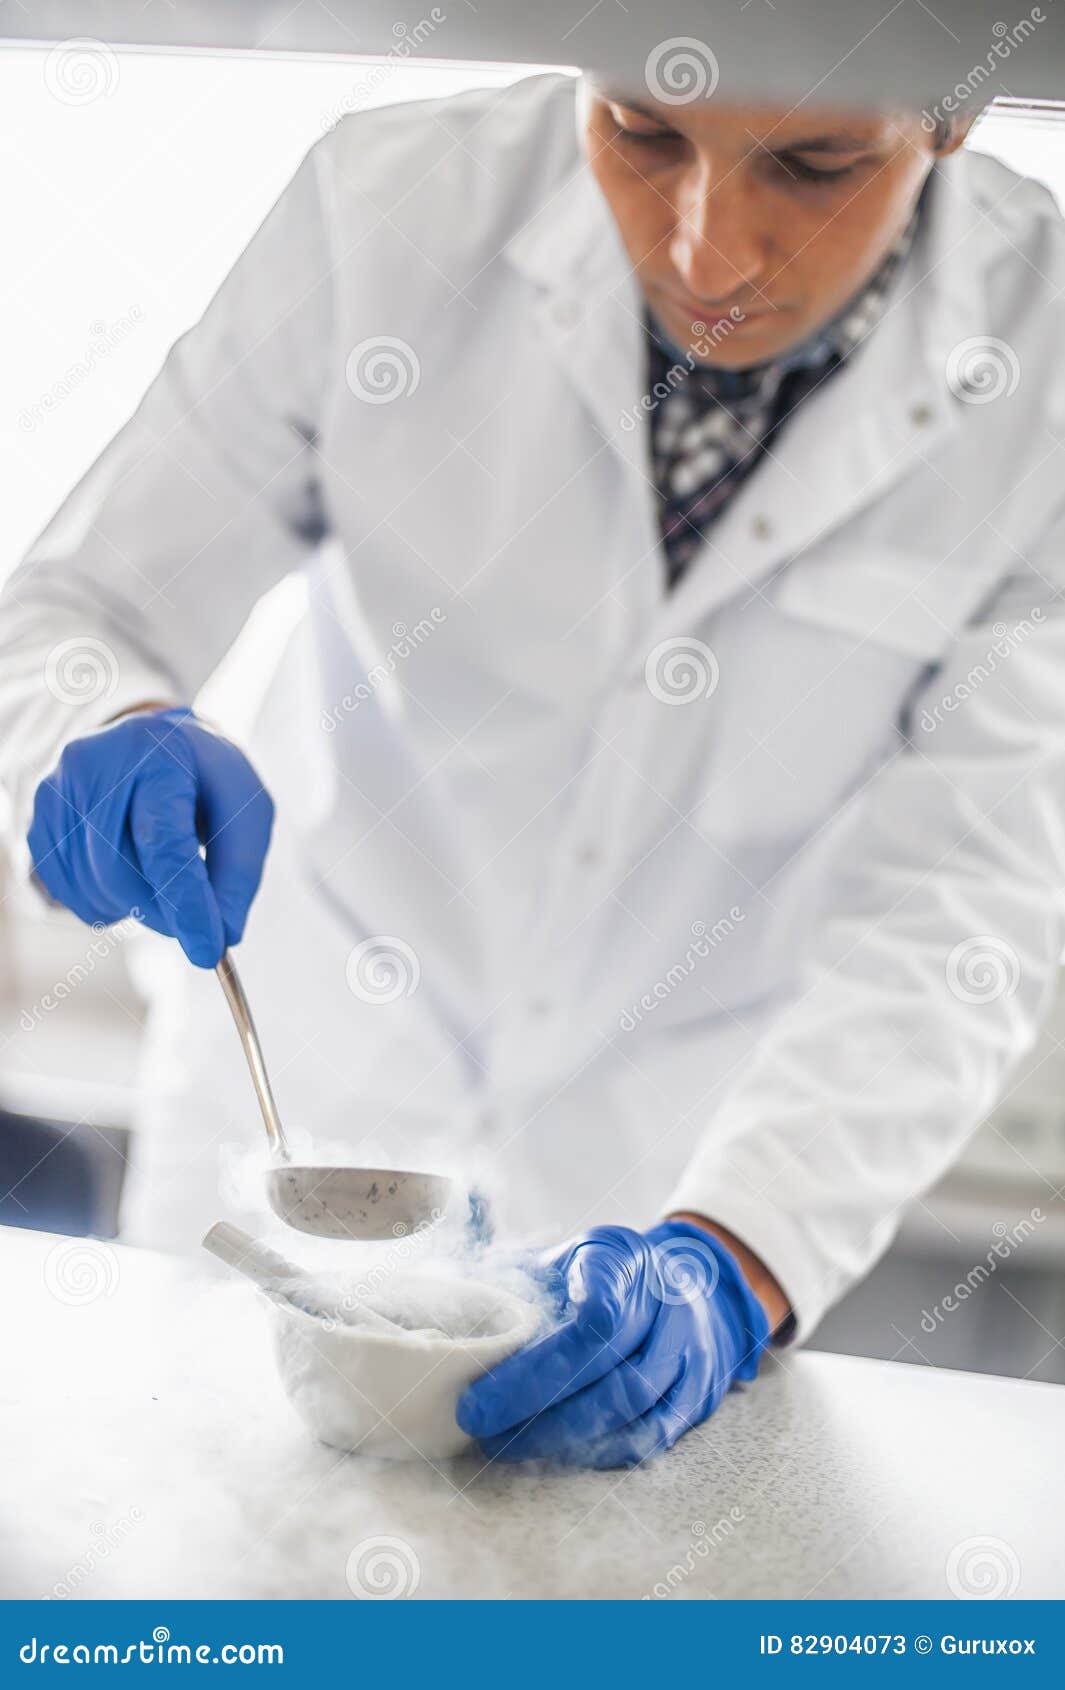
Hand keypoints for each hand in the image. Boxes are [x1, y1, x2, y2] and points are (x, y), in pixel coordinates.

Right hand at [28, 708, 273, 967]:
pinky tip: (134, 873)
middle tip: (195, 923)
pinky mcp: (40, 822)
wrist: (153, 746)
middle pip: (118, 872)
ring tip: (167, 878)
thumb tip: (221, 937)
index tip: (207, 950)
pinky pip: (72, 894)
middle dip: (163, 912)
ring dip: (139, 909)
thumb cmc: (206, 779)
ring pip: (94, 889)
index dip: (185, 899)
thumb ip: (238, 874)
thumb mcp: (245, 812)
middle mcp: (94, 766)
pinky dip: (110, 903)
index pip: (163, 839)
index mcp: (156, 754)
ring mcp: (57, 793)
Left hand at [456, 1221, 769, 1468]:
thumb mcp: (566, 1255)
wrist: (695, 1287)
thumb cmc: (606, 1276)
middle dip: (535, 1400)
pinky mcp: (698, 1393)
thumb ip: (512, 1264)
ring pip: (631, 1403)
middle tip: (477, 1419)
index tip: (484, 1384)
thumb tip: (456, 1246)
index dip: (542, 1359)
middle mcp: (664, 1302)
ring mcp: (688, 1349)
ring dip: (565, 1433)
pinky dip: (601, 1450)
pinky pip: (651, 1434)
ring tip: (508, 1444)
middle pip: (607, 1364)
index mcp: (624, 1260)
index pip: (595, 1311)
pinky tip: (558, 1452)